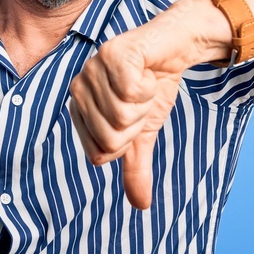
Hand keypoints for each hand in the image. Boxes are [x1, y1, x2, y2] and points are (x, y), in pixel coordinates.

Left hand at [69, 1, 226, 209]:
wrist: (174, 47)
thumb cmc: (152, 86)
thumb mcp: (143, 132)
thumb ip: (135, 166)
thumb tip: (141, 206)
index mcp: (79, 110)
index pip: (100, 155)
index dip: (127, 142)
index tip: (133, 117)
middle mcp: (79, 89)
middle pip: (111, 138)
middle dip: (138, 123)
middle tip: (141, 99)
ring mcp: (92, 69)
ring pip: (123, 116)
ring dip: (146, 103)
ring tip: (144, 83)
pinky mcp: (113, 53)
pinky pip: (133, 92)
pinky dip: (151, 86)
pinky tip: (148, 71)